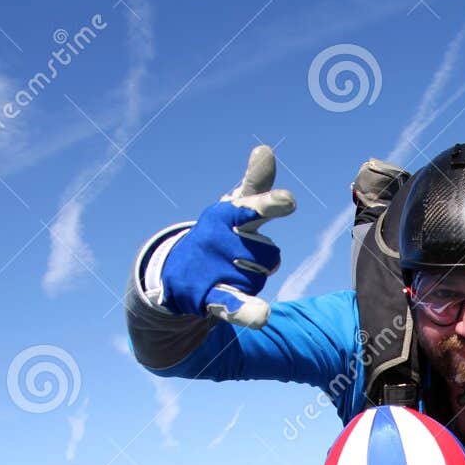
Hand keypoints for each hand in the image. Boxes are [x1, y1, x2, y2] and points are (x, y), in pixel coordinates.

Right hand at [160, 145, 295, 327]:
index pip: (254, 208)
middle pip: (269, 257)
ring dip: (251, 283)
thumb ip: (256, 185)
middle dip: (262, 263)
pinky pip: (234, 304)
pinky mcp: (207, 296)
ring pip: (259, 281)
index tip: (288, 201)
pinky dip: (246, 311)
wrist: (175, 274)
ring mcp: (213, 267)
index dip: (271, 204)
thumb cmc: (218, 236)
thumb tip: (265, 149)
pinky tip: (261, 316)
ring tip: (227, 274)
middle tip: (238, 258)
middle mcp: (219, 239)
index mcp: (227, 214)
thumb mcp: (235, 209)